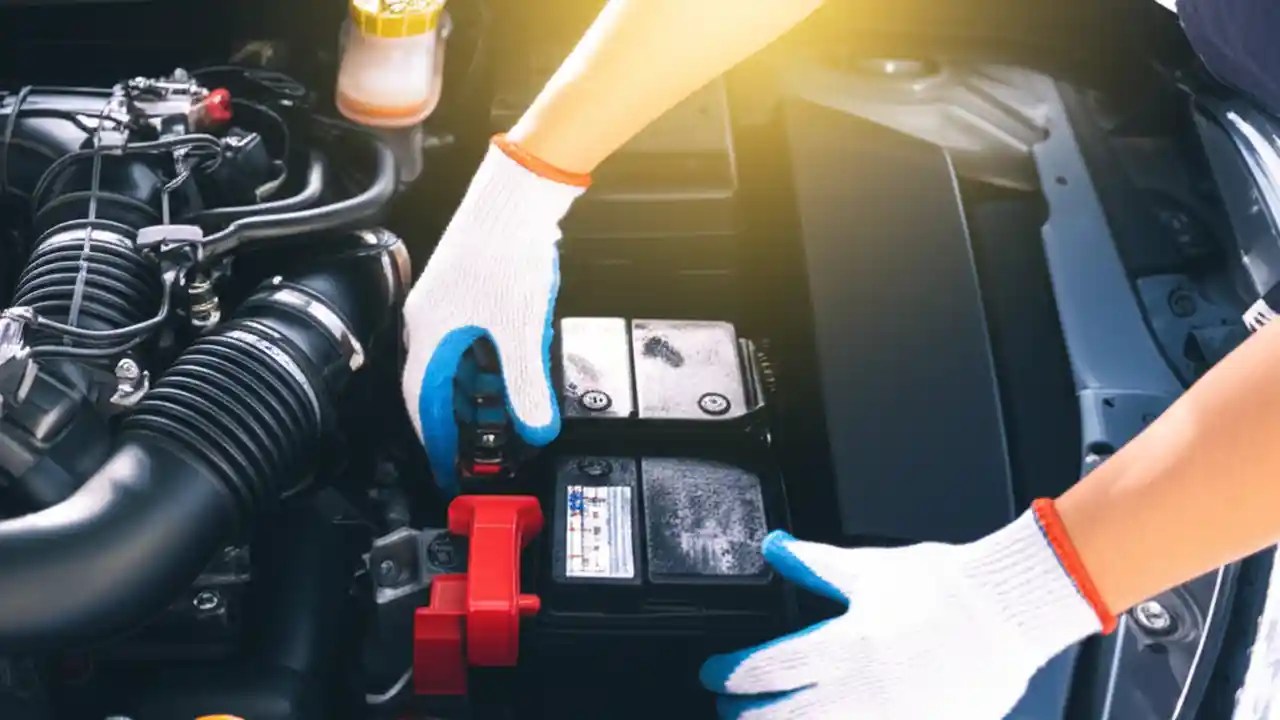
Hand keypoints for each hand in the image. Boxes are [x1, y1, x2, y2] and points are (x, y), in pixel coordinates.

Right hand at [400, 139, 586, 492]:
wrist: (518, 197)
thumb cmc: (506, 252)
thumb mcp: (521, 332)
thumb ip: (527, 386)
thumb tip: (535, 427)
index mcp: (429, 334)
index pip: (421, 402)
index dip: (434, 439)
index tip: (445, 465)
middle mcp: (431, 320)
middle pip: (439, 385)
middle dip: (462, 419)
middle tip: (484, 445)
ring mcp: (451, 304)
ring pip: (458, 362)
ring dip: (480, 391)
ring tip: (507, 412)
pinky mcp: (472, 291)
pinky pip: (475, 341)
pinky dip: (491, 362)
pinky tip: (518, 366)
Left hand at [701, 508, 1106, 719]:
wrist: (1009, 610)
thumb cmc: (946, 587)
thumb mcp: (868, 569)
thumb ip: (814, 563)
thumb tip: (775, 546)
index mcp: (840, 646)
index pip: (763, 669)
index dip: (728, 676)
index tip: (714, 675)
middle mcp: (857, 692)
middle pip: (780, 717)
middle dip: (746, 715)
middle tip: (731, 708)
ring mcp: (888, 718)